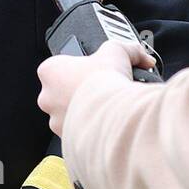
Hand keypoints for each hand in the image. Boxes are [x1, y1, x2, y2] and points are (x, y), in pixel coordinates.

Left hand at [37, 40, 155, 137]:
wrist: (112, 112)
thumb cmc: (105, 81)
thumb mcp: (118, 51)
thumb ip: (128, 50)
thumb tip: (140, 56)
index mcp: (50, 70)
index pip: (59, 66)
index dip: (78, 67)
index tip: (92, 70)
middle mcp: (47, 97)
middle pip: (62, 91)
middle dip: (80, 90)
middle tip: (100, 88)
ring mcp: (55, 120)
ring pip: (69, 114)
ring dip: (84, 110)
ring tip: (104, 105)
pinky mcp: (67, 138)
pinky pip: (77, 131)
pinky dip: (89, 128)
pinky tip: (104, 121)